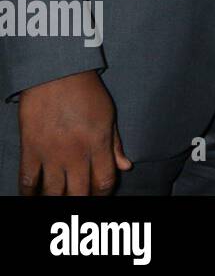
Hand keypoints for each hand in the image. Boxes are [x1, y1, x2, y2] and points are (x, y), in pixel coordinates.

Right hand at [18, 70, 131, 194]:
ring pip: (53, 192)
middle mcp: (76, 153)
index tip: (100, 195)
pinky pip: (28, 179)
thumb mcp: (109, 115)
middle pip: (80, 192)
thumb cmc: (87, 92)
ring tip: (60, 199)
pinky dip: (29, 193)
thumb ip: (116, 144)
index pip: (105, 181)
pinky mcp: (30, 149)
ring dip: (57, 200)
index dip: (103, 194)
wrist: (57, 74)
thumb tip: (126, 166)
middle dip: (82, 200)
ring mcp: (52, 153)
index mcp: (99, 144)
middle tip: (80, 200)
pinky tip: (33, 197)